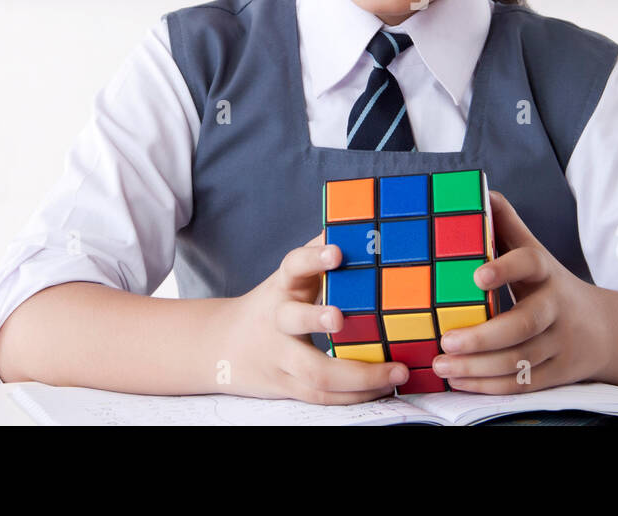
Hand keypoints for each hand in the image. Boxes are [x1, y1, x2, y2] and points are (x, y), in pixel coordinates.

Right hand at [218, 233, 409, 403]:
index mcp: (282, 287)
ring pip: (314, 372)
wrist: (222, 345)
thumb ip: (318, 251)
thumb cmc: (273, 303)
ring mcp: (281, 357)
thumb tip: (358, 222)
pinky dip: (355, 395)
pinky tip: (383, 389)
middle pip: (293, 321)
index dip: (313, 258)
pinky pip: (322, 396)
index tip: (337, 251)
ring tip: (395, 371)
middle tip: (341, 317)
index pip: (293, 266)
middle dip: (316, 318)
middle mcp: (278, 321)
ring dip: (358, 375)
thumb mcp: (290, 276)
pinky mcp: (288, 386)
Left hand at [431, 190, 617, 393]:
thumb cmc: (551, 284)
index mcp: (545, 271)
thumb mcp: (535, 251)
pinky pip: (523, 384)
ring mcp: (560, 343)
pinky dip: (490, 386)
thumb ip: (508, 225)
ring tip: (442, 365)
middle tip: (446, 340)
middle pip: (524, 324)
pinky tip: (460, 381)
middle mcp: (556, 306)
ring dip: (478, 367)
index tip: (476, 276)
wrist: (605, 329)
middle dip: (483, 336)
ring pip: (520, 360)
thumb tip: (481, 189)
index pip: (529, 263)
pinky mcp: (558, 373)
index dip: (505, 268)